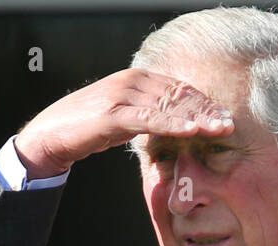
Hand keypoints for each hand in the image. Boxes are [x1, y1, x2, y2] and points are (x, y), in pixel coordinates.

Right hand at [13, 68, 234, 178]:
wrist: (48, 136)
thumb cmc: (84, 130)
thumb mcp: (120, 119)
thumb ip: (144, 116)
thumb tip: (168, 124)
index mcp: (135, 78)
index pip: (177, 88)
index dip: (202, 102)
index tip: (222, 116)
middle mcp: (131, 81)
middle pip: (178, 94)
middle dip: (206, 109)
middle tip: (229, 123)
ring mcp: (121, 96)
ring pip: (168, 105)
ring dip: (197, 118)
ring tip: (219, 128)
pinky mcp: (112, 114)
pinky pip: (149, 118)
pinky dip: (173, 124)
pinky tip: (192, 130)